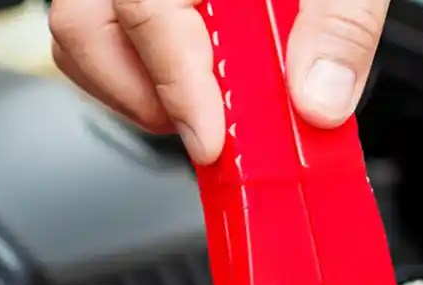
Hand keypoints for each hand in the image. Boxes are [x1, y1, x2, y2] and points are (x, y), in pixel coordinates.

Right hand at [49, 0, 389, 163]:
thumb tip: (318, 96)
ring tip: (204, 106)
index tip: (211, 135)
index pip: (144, 5)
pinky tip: (194, 76)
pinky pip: (101, 26)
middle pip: (85, 24)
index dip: (175, 80)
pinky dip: (139, 66)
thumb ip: (341, 20)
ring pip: (81, 30)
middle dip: (146, 94)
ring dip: (135, 87)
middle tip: (212, 129)